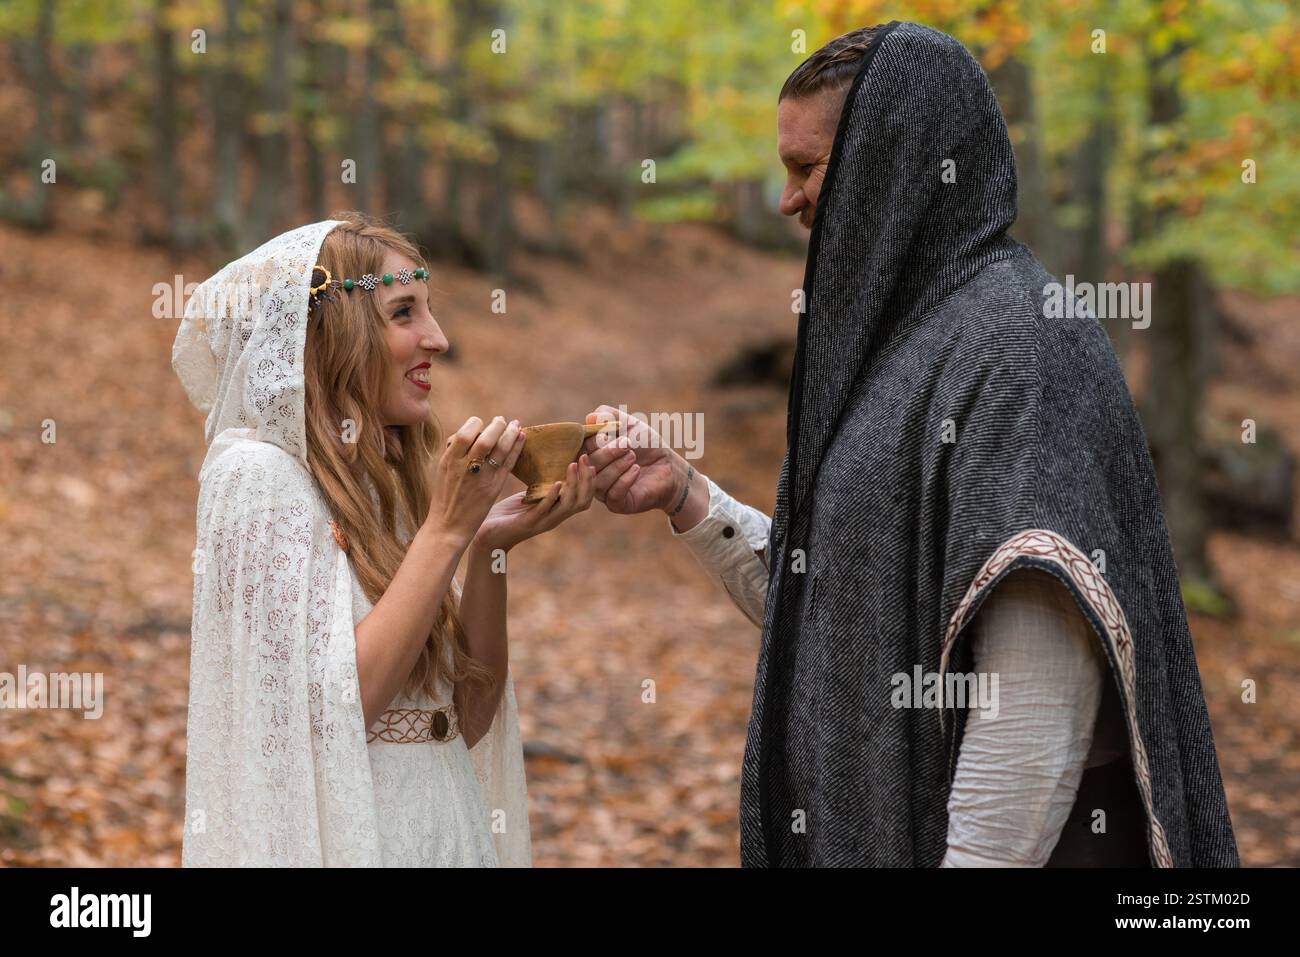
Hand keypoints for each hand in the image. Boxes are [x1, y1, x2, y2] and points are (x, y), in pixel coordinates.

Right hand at [424, 416, 525, 546]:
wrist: (447, 528)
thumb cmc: (445, 499)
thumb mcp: (443, 471)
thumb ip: (454, 453)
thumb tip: (466, 435)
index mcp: (449, 460)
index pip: (466, 433)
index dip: (475, 424)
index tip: (481, 423)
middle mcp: (464, 467)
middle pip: (484, 438)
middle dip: (496, 425)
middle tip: (502, 420)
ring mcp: (480, 477)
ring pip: (499, 449)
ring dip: (509, 433)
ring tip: (515, 425)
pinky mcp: (493, 488)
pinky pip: (508, 464)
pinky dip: (516, 449)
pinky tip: (522, 438)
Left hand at [472, 456, 595, 552]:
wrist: (487, 536)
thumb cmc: (507, 515)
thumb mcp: (529, 497)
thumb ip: (541, 487)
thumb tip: (548, 464)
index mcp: (557, 511)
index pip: (583, 498)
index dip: (589, 481)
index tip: (587, 459)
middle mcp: (555, 518)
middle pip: (582, 501)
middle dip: (586, 479)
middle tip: (583, 458)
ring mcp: (543, 521)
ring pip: (568, 505)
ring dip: (573, 484)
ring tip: (572, 465)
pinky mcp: (528, 523)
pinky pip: (545, 509)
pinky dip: (552, 496)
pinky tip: (556, 483)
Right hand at [581, 404, 685, 514]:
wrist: (668, 465)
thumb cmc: (645, 443)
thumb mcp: (627, 423)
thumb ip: (608, 415)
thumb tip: (590, 417)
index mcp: (589, 453)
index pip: (579, 449)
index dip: (593, 441)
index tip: (611, 433)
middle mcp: (591, 474)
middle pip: (586, 465)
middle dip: (607, 452)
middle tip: (627, 444)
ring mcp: (602, 491)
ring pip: (598, 481)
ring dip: (617, 466)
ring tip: (633, 457)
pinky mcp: (617, 504)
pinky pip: (613, 494)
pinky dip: (625, 480)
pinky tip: (637, 470)